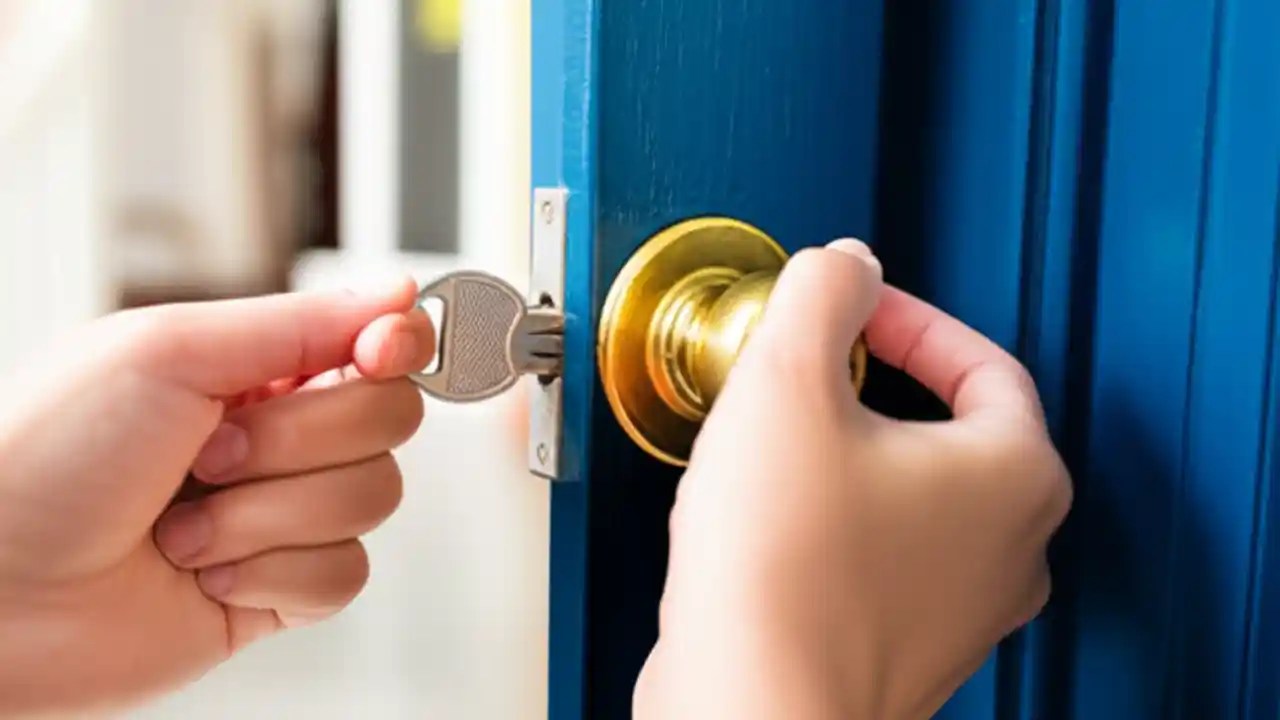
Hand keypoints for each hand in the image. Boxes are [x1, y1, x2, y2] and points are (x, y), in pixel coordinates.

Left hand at [0, 280, 433, 716]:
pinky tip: (203, 573)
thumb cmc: (41, 458)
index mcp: (253, 366)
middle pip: (388, 419)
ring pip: (372, 499)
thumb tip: (401, 291)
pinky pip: (344, 576)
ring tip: (184, 523)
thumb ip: (300, 322)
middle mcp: (278, 436)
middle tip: (213, 451)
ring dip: (268, 514)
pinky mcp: (279, 589)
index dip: (397, 345)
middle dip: (299, 440)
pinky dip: (270, 575)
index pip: (377, 342)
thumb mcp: (168, 353)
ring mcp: (282, 514)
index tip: (378, 351)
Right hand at [634, 241, 1071, 718]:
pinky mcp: (902, 645)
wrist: (747, 707)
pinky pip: (877, 553)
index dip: (908, 319)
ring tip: (777, 442)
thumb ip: (822, 294)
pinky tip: (769, 518)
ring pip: (909, 495)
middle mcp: (1009, 549)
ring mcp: (961, 607)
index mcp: (1016, 476)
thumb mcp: (787, 382)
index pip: (985, 362)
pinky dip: (832, 519)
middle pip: (949, 428)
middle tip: (809, 370)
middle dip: (873, 387)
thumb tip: (841, 265)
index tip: (852, 311)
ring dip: (846, 454)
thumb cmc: (783, 576)